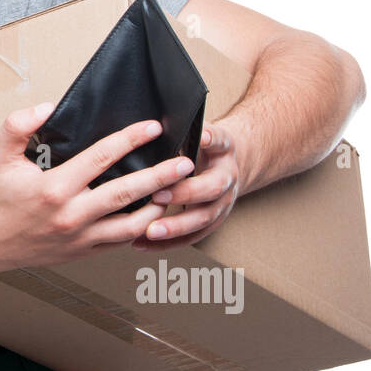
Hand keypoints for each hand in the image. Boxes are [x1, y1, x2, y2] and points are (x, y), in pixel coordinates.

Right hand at [0, 103, 192, 274]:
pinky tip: (151, 215)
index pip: (102, 158)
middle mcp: (72, 215)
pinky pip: (119, 241)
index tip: (152, 127)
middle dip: (161, 175)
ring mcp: (80, 238)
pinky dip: (139, 229)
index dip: (130, 139)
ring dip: (157, 206)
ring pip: (131, 224)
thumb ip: (18, 125)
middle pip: (128, 192)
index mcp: (54, 188)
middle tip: (185, 162)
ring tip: (175, 191)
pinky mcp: (82, 252)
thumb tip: (47, 107)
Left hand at [131, 120, 242, 251]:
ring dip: (176, 226)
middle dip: (184, 193)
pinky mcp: (214, 221)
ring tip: (151, 230)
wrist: (227, 164)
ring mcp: (224, 202)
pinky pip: (192, 237)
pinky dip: (168, 243)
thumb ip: (182, 130)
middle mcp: (227, 176)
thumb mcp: (196, 130)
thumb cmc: (200, 144)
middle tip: (157, 195)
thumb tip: (151, 127)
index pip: (218, 140)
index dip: (208, 139)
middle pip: (211, 188)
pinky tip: (143, 243)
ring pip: (203, 218)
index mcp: (223, 147)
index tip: (198, 138)